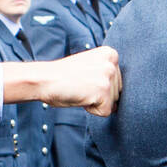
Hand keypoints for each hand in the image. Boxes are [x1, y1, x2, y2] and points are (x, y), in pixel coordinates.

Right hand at [3, 47, 121, 116]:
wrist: (45, 79)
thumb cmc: (64, 76)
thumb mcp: (91, 66)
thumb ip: (106, 73)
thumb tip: (120, 95)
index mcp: (111, 54)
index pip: (118, 82)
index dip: (100, 86)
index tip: (85, 80)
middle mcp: (112, 63)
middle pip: (117, 93)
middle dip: (100, 95)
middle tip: (81, 86)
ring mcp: (108, 76)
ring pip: (112, 103)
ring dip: (96, 102)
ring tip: (80, 90)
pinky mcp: (103, 91)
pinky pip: (105, 112)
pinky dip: (92, 110)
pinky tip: (80, 97)